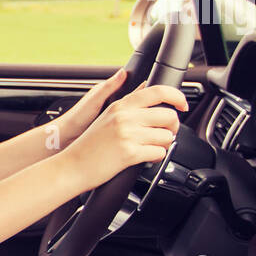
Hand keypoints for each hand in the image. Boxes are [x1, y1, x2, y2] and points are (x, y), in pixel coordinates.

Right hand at [59, 78, 188, 190]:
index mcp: (121, 105)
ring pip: (167, 136)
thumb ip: (127, 103)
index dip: (177, 96)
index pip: (158, 91)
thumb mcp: (105, 116)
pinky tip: (145, 158)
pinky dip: (156, 157)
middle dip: (172, 127)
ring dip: (163, 144)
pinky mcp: (130, 153)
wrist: (72, 166)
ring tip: (149, 147)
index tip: (183, 104)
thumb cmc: (89, 145)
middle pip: (169, 115)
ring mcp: (128, 135)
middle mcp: (125, 117)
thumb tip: (146, 89)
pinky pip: (159, 153)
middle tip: (165, 133)